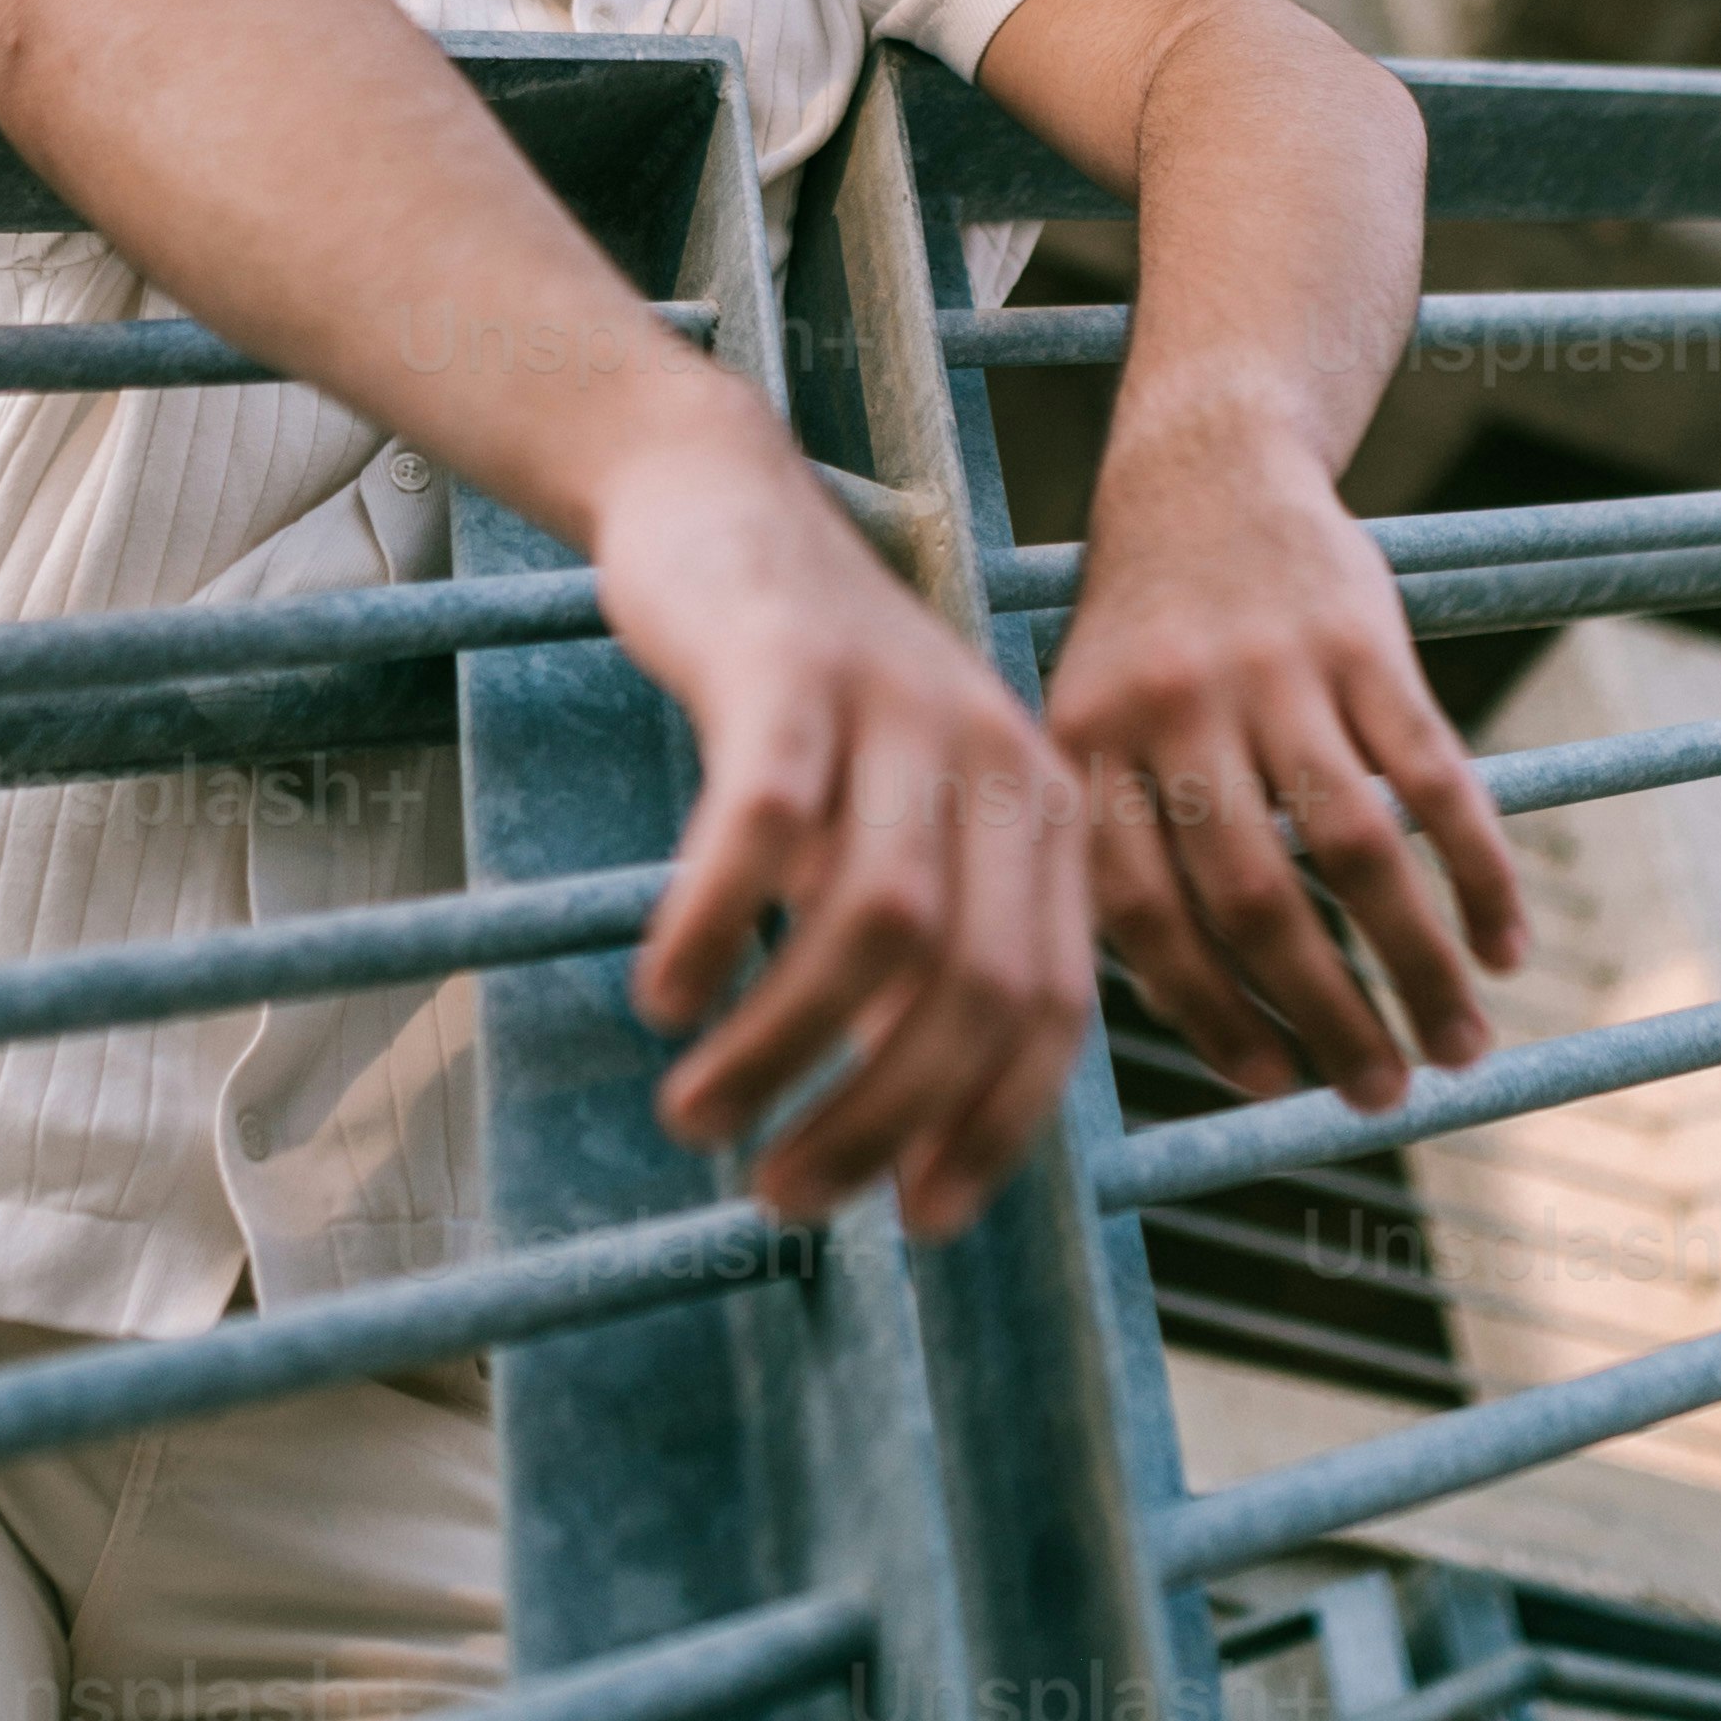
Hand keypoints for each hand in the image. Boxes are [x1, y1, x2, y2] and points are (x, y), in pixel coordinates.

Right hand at [595, 416, 1092, 1241]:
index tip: (921, 1219)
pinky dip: (716, 928)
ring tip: (699, 1115)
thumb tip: (903, 1132)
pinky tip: (666, 997)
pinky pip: (765, 827)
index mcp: (1040, 810)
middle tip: (781, 1191)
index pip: (1054, 1008)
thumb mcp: (900, 810)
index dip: (991, 1128)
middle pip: (972, 988)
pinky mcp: (788, 671)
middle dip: (880, 1118)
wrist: (724, 501)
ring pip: (876, 927)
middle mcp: (992, 759)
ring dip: (785, 1048)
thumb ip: (928, 939)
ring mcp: (895, 709)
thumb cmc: (809, 695)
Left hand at [1041, 401, 1524, 1118]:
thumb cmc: (1139, 641)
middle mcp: (1176, 713)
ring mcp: (1275, 674)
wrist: (1202, 470)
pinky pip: (1434, 776)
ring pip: (1358, 849)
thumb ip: (1116, 851)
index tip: (1273, 1086)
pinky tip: (1507, 944)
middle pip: (1258, 898)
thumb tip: (1196, 1021)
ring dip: (1418, 963)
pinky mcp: (1365, 643)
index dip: (1210, 1012)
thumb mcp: (1084, 726)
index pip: (1144, 914)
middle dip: (1329, 1015)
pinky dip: (1477, 871)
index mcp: (1087, 749)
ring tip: (1460, 1047)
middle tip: (1382, 1097)